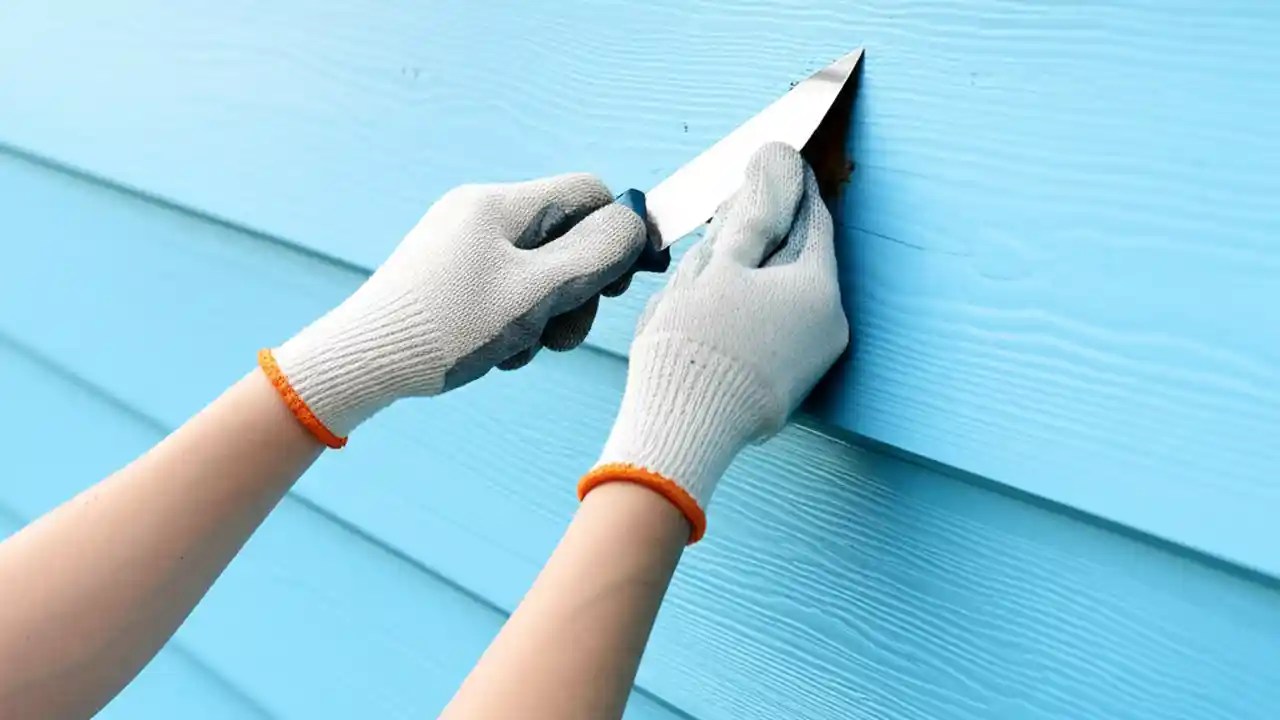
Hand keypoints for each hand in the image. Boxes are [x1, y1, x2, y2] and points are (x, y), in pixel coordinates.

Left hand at [260, 174, 645, 445]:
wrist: (362, 362)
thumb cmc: (447, 327)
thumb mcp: (535, 294)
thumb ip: (594, 256)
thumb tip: (634, 225)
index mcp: (500, 204)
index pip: (588, 194)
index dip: (616, 234)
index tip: (619, 283)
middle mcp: (480, 213)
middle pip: (564, 237)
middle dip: (576, 290)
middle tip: (563, 334)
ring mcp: (463, 244)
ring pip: (538, 271)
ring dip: (545, 315)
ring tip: (519, 350)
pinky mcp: (449, 275)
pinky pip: (506, 289)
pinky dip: (514, 322)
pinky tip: (495, 353)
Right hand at [579, 143, 848, 541]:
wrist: (683, 429)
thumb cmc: (697, 343)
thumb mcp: (719, 263)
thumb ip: (752, 210)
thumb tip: (777, 160)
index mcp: (819, 287)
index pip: (814, 218)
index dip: (791, 187)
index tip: (772, 164)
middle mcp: (830, 324)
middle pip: (802, 258)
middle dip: (769, 231)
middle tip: (731, 210)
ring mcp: (812, 360)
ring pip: (787, 295)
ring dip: (758, 271)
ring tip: (715, 259)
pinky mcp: (788, 385)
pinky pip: (777, 329)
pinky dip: (754, 307)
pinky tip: (718, 304)